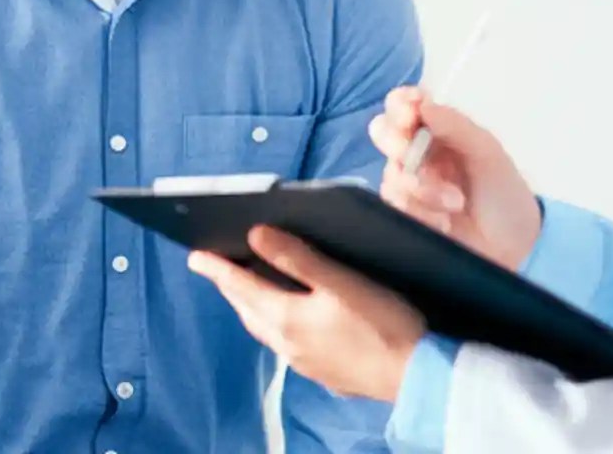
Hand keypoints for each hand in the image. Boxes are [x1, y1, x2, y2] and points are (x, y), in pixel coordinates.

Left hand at [188, 226, 424, 402]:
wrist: (417, 375)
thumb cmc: (384, 324)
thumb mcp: (341, 281)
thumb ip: (297, 258)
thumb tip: (256, 235)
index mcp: (286, 318)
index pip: (240, 287)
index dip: (217, 268)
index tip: (195, 256)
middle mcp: (287, 344)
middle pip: (248, 310)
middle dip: (232, 287)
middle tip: (220, 268)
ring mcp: (304, 363)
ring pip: (266, 329)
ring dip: (253, 307)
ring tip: (249, 290)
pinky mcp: (324, 373)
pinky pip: (287, 344)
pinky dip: (278, 324)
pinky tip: (292, 319)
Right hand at [369, 87, 541, 270]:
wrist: (513, 246)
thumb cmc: (505, 193)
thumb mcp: (488, 154)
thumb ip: (456, 126)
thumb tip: (424, 105)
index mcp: (438, 130)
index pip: (403, 105)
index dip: (399, 104)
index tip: (410, 115)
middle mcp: (418, 153)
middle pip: (382, 133)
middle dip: (396, 144)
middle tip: (411, 156)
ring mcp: (409, 184)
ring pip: (391, 174)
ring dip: (422, 189)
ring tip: (455, 204)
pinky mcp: (405, 215)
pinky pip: (394, 205)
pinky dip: (419, 212)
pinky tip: (443, 223)